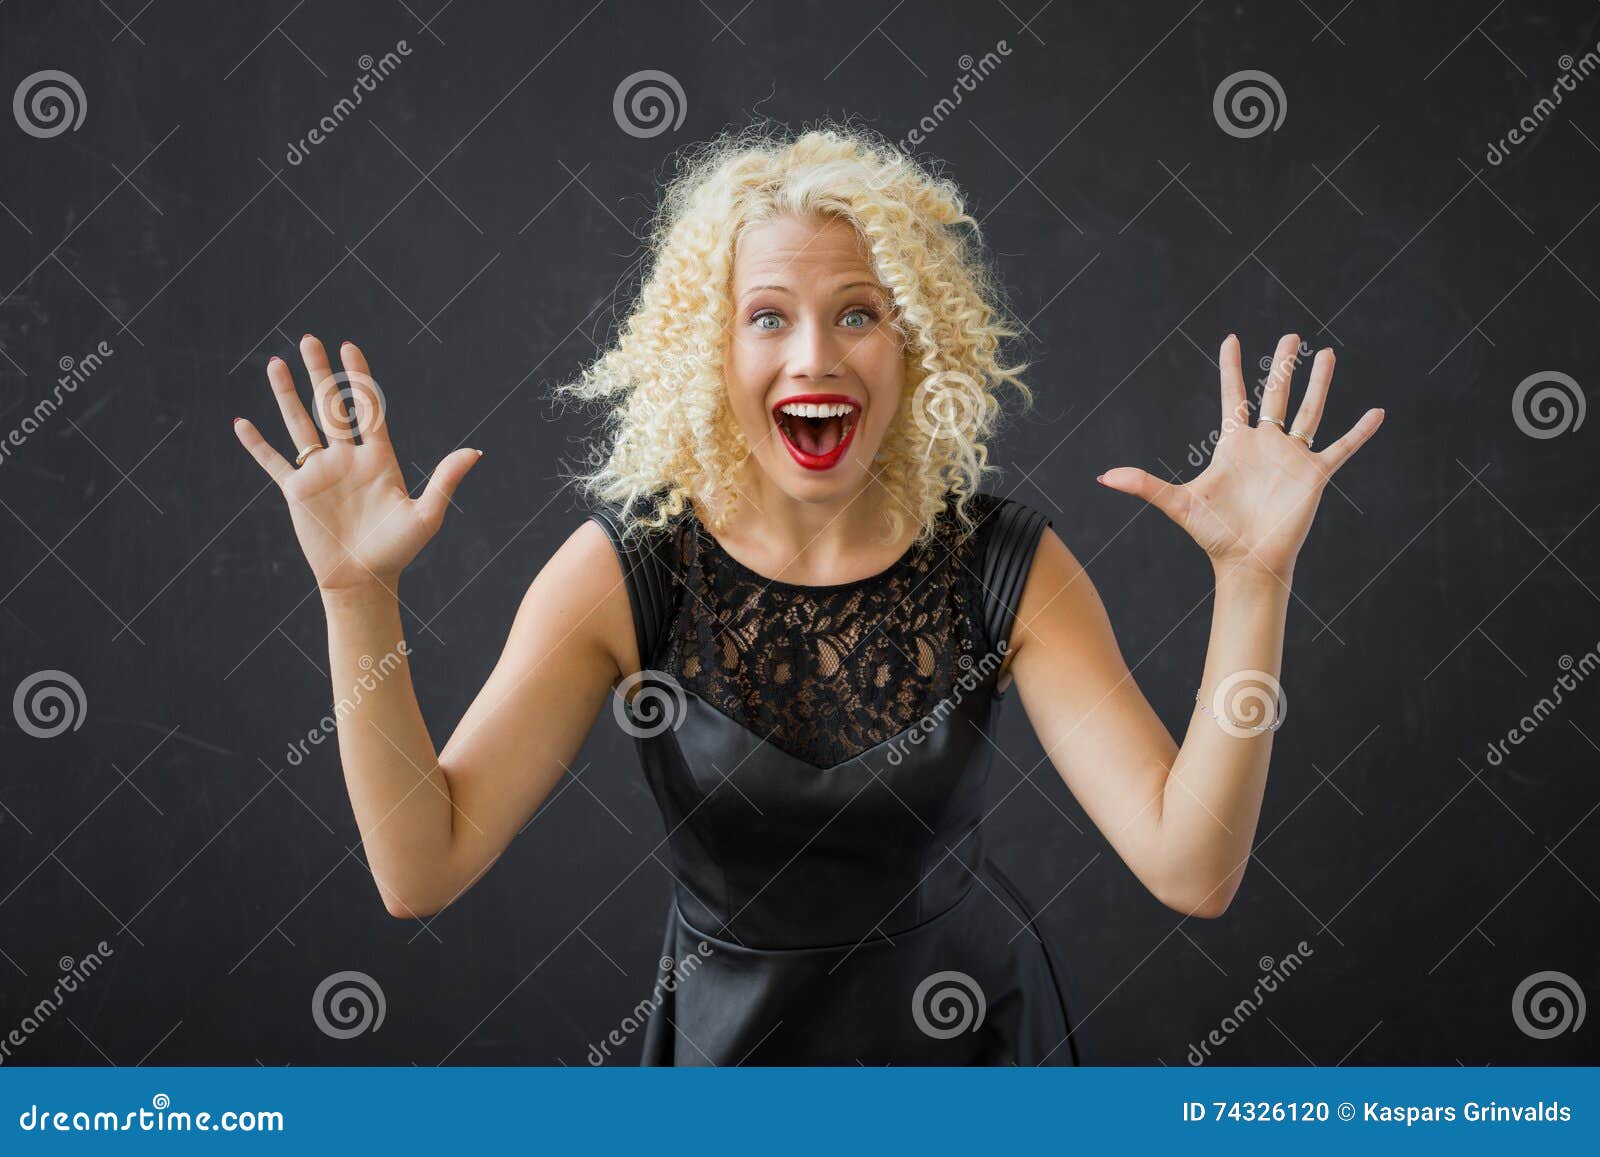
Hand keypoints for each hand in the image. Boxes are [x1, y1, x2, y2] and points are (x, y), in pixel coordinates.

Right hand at [233, 335, 481, 593]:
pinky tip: (241, 423)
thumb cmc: (398, 550)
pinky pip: (273, 463)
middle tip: (309, 339)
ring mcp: (320, 473)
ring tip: (276, 363)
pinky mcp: (297, 492)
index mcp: (379, 459)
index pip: (367, 408)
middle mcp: (347, 459)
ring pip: (300, 425)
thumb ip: (445, 480)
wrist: (364, 580)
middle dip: (319, 373)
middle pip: (330, 406)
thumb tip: (475, 452)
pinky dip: (257, 445)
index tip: (349, 347)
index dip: (358, 378)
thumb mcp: (426, 515)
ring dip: (286, 395)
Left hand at [1097, 333, 1383, 582]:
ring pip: (1308, 411)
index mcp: (1234, 445)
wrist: (1246, 561)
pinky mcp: (1314, 475)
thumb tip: (1103, 477)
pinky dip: (1359, 432)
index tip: (1231, 339)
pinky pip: (1341, 448)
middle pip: (1276, 395)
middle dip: (1282, 366)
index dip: (1232, 368)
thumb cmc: (1213, 534)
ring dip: (1318, 384)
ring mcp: (1291, 458)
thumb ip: (1144, 485)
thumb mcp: (1178, 504)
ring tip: (1327, 354)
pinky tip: (1376, 413)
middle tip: (1291, 337)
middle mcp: (1265, 446)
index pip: (1234, 397)